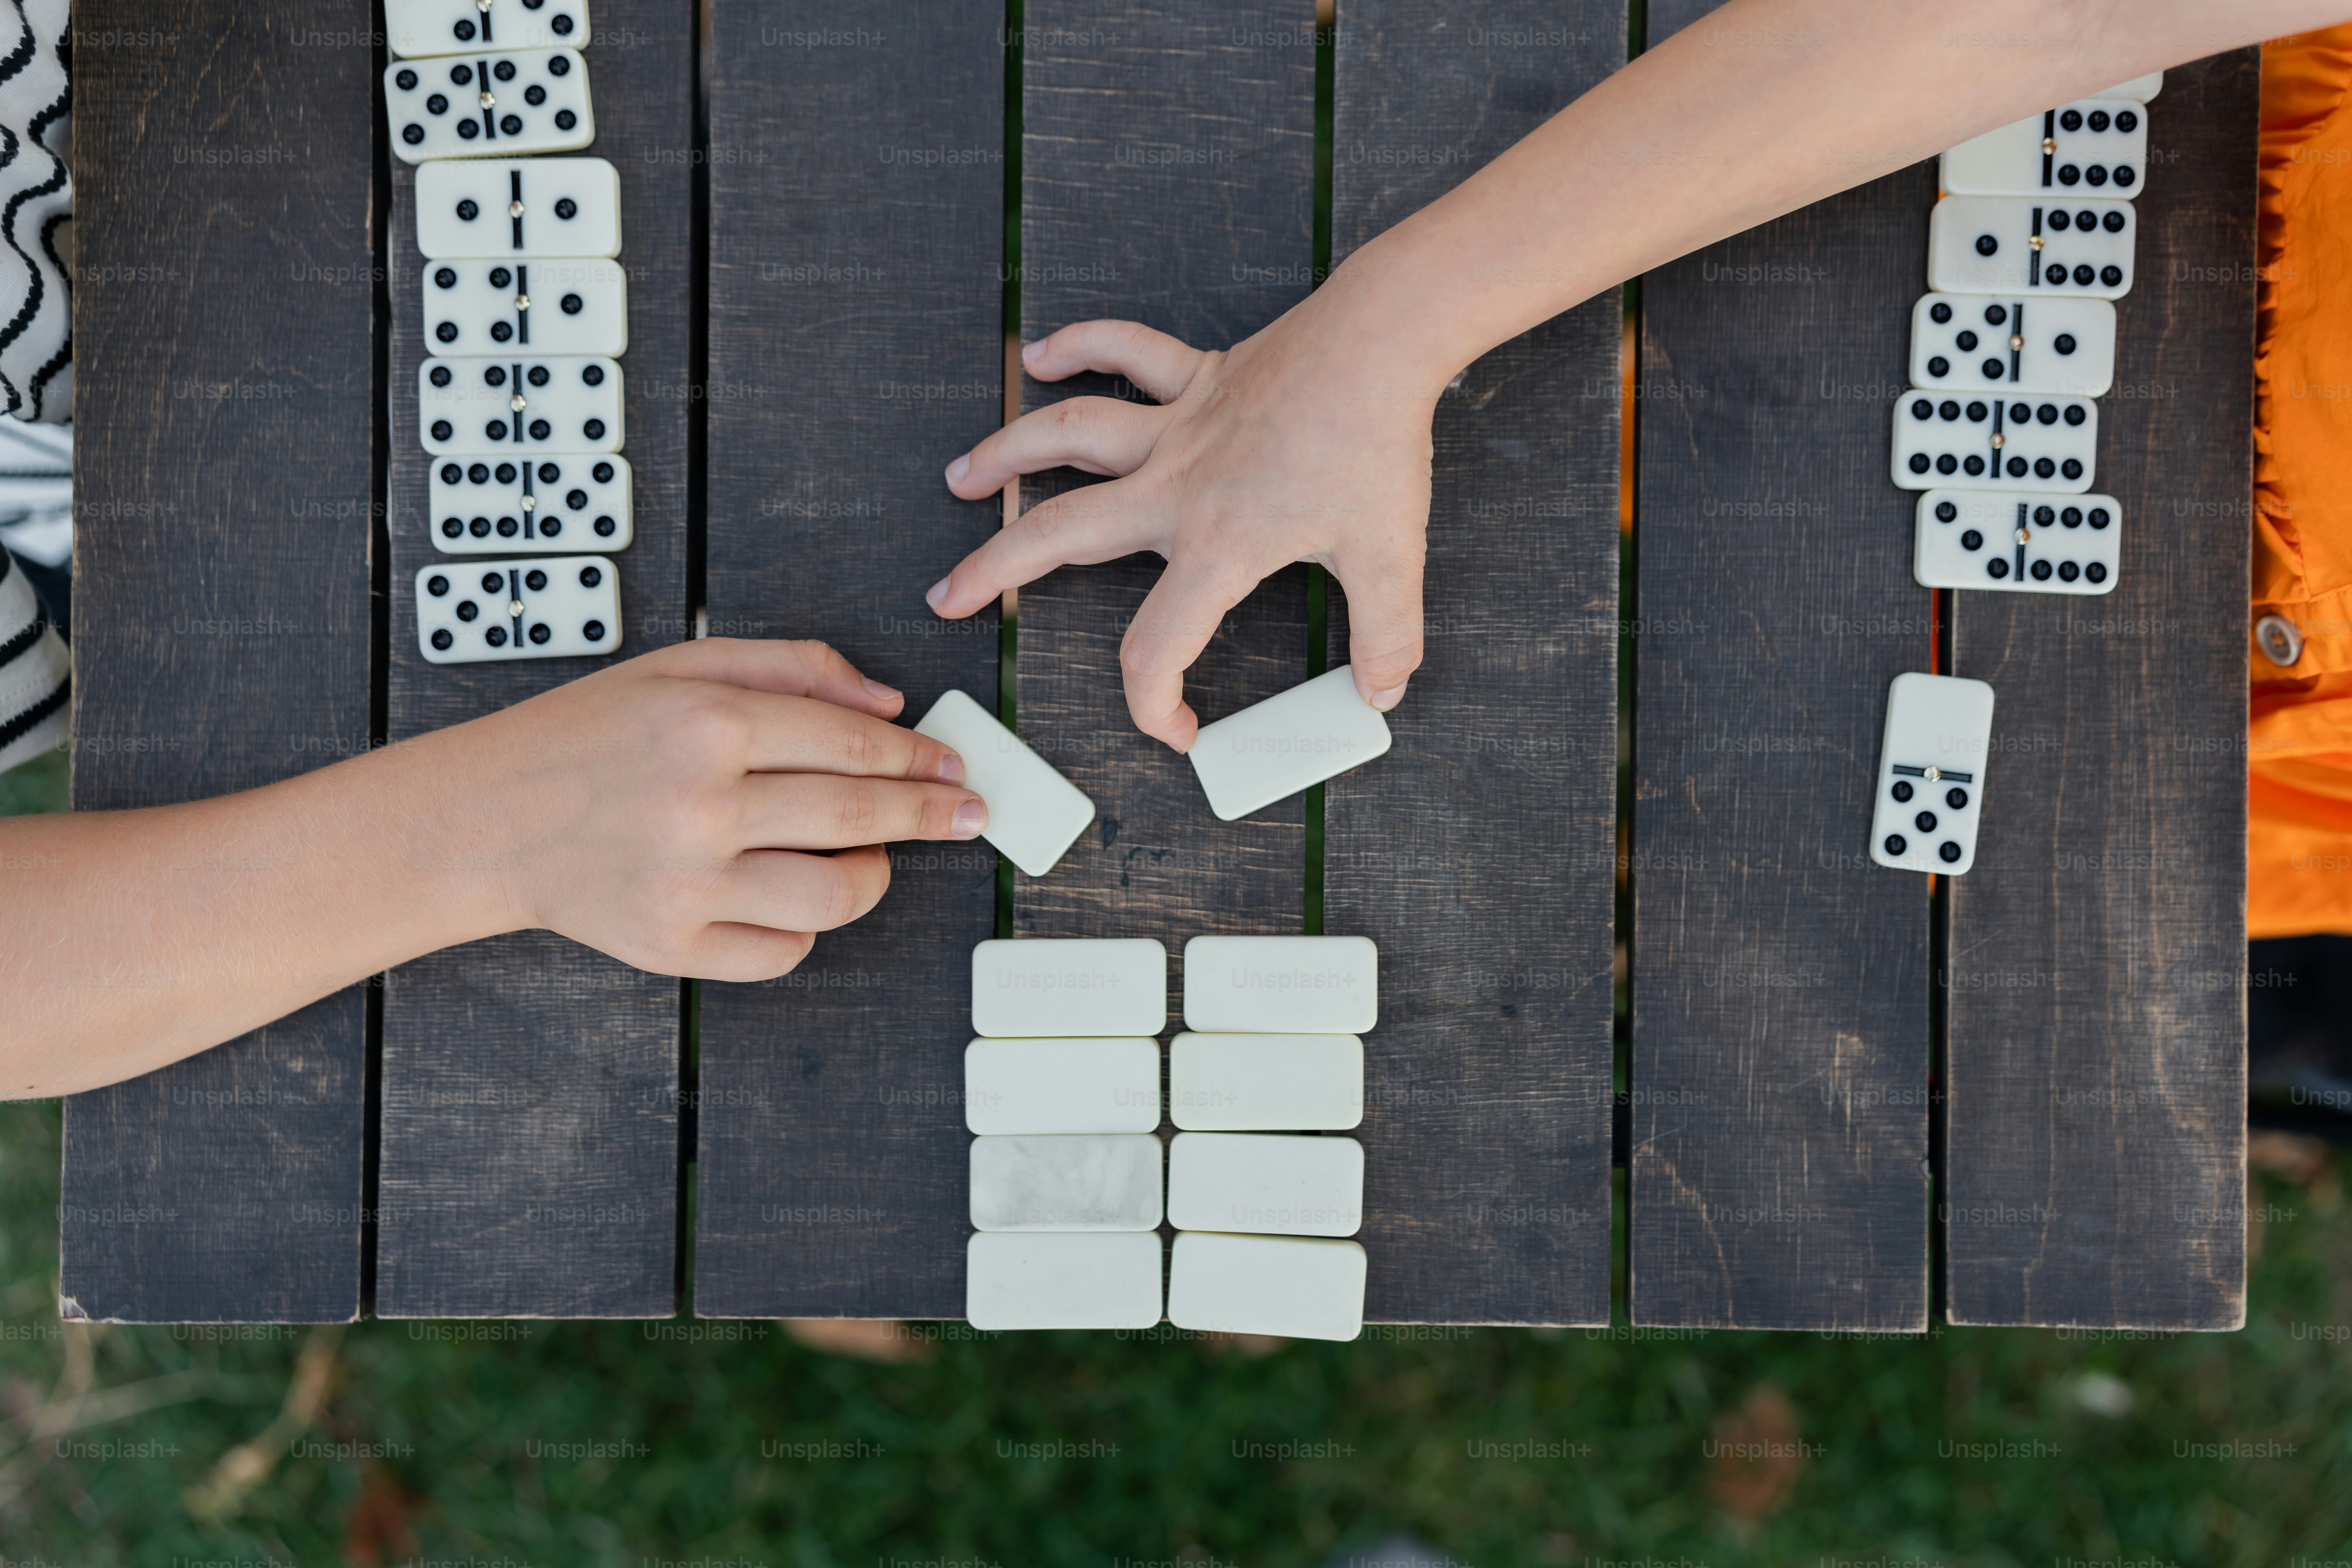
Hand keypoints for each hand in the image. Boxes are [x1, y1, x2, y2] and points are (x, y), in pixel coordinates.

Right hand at [427, 638, 985, 980]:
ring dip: (877, 875)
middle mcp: (702, 805)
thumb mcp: (683, 666)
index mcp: (708, 724)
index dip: (920, 758)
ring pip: (835, 894)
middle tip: (967, 814)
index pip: (853, 744)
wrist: (489, 816)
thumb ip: (793, 667)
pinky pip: (783, 949)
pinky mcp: (674, 945)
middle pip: (859, 815)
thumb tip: (888, 705)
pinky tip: (800, 896)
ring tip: (878, 857)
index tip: (954, 766)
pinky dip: (807, 927)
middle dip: (931, 814)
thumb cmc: (589, 735)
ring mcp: (689, 883)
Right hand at [929, 298, 1441, 749]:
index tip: (1173, 730)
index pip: (1158, 645)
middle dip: (995, 570)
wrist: (1384, 341)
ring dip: (1007, 457)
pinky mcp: (1199, 374)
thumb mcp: (1391, 557)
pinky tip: (1043, 355)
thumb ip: (1386, 636)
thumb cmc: (1379, 443)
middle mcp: (1177, 486)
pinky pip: (1126, 352)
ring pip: (1067, 438)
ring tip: (961, 478)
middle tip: (950, 596)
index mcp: (1216, 545)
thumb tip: (1382, 694)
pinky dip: (1081, 346)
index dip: (1153, 703)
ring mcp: (1180, 425)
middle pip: (1061, 533)